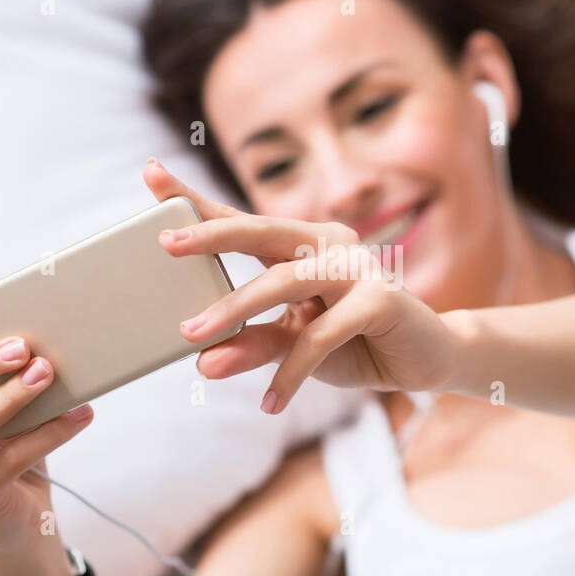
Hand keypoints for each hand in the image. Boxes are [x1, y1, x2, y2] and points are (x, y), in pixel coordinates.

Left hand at [143, 158, 458, 413]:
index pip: (241, 220)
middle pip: (260, 231)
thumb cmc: (354, 345)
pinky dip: (291, 371)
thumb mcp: (292, 344)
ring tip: (193, 339)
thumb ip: (251, 343)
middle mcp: (328, 243)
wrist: (425, 362)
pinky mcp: (379, 299)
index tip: (150, 174)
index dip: (197, 199)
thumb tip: (202, 359)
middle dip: (211, 235)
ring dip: (235, 312)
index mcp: (303, 243)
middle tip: (165, 244)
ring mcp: (357, 266)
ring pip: (283, 282)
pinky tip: (270, 401)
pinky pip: (320, 335)